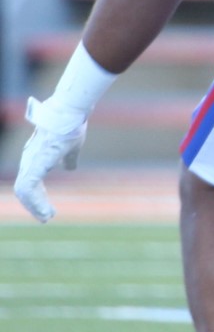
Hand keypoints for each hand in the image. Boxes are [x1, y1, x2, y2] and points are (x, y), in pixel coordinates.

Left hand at [14, 96, 88, 222]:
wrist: (68, 114)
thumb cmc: (70, 127)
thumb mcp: (71, 147)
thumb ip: (69, 159)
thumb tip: (70, 167)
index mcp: (36, 158)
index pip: (30, 182)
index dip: (38, 197)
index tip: (48, 209)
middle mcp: (28, 161)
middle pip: (24, 190)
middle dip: (34, 205)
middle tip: (46, 217)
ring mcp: (30, 163)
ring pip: (24, 192)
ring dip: (34, 206)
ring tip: (47, 217)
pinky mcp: (34, 164)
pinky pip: (29, 188)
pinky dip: (35, 201)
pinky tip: (45, 210)